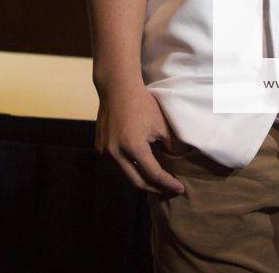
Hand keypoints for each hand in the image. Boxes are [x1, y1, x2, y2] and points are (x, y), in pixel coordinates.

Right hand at [94, 79, 185, 194]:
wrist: (117, 88)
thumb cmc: (142, 103)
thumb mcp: (161, 124)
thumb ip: (171, 145)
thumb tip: (179, 161)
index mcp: (133, 147)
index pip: (154, 174)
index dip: (168, 183)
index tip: (180, 189)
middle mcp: (115, 153)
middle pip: (138, 182)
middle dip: (155, 188)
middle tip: (169, 190)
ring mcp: (104, 152)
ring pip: (125, 177)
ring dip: (141, 181)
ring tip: (156, 182)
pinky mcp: (99, 148)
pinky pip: (115, 167)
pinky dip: (129, 170)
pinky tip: (140, 169)